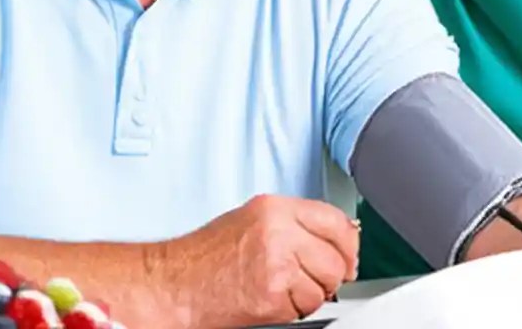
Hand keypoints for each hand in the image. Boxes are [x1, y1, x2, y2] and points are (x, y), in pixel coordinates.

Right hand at [167, 195, 358, 327]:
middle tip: (309, 280)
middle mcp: (278, 232)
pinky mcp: (271, 298)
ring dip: (309, 296)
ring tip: (281, 289)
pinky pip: (304, 310)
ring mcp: (277, 265)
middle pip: (336, 260)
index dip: (348, 244)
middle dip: (330, 276)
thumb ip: (294, 224)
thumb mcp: (252, 221)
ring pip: (324, 288)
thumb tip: (338, 237)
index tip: (348, 256)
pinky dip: (292, 312)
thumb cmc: (205, 257)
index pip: (336, 222)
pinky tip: (270, 300)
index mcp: (275, 209)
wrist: (173, 286)